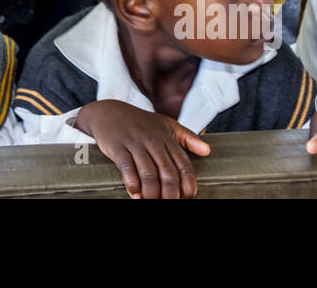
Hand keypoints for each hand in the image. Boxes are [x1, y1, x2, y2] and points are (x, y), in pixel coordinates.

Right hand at [74, 100, 210, 198]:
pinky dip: (132, 184)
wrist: (108, 111)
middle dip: (171, 195)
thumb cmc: (140, 121)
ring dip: (152, 194)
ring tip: (151, 202)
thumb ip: (188, 137)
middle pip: (168, 173)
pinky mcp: (117, 146)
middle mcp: (153, 140)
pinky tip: (135, 194)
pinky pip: (127, 167)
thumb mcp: (166, 124)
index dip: (188, 185)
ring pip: (148, 174)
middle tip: (169, 204)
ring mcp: (135, 143)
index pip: (183, 165)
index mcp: (167, 138)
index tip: (187, 197)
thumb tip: (207, 151)